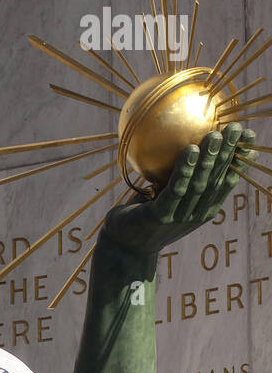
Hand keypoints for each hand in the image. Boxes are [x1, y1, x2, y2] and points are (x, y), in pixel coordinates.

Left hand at [101, 123, 253, 257]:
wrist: (123, 245)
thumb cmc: (145, 214)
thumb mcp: (166, 194)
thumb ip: (180, 175)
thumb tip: (191, 141)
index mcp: (202, 209)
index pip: (225, 181)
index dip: (239, 160)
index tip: (249, 138)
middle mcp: (195, 214)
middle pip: (216, 179)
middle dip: (228, 152)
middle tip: (236, 127)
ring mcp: (179, 217)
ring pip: (199, 184)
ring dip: (209, 158)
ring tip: (216, 134)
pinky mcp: (160, 216)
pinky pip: (175, 189)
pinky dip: (185, 169)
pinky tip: (190, 149)